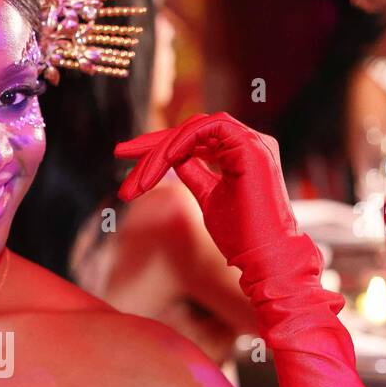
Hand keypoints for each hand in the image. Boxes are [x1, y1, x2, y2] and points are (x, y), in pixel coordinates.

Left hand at [115, 112, 298, 268]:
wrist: (265, 258)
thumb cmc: (241, 236)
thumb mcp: (209, 198)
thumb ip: (195, 175)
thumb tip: (175, 160)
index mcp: (243, 153)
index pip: (197, 138)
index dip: (162, 146)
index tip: (130, 159)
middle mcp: (251, 142)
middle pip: (192, 129)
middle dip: (153, 142)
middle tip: (120, 152)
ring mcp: (253, 141)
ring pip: (194, 129)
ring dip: (161, 149)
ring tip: (139, 179)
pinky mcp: (250, 146)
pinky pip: (205, 129)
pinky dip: (179, 144)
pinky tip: (160, 165)